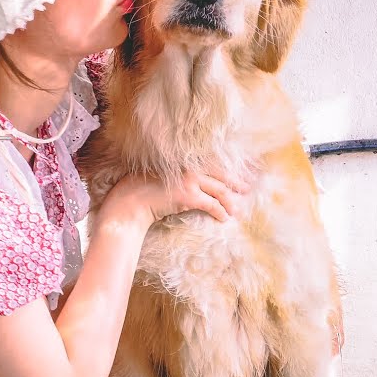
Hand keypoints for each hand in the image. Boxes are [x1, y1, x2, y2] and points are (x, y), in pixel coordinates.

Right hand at [103, 170, 246, 225]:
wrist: (130, 200)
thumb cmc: (140, 188)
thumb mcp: (160, 174)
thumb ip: (175, 172)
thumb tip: (188, 179)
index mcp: (182, 159)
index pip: (211, 161)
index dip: (224, 168)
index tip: (234, 173)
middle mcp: (188, 166)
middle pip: (219, 174)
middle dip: (234, 181)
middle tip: (245, 188)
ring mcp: (189, 180)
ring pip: (219, 190)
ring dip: (229, 201)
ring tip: (235, 210)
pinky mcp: (189, 196)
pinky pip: (212, 204)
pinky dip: (220, 211)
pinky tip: (224, 218)